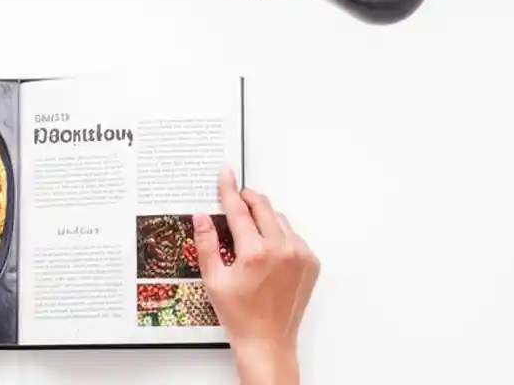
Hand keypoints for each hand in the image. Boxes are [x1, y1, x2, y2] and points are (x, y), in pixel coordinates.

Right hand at [191, 169, 319, 384]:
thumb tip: (201, 216)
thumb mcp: (214, 279)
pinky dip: (280, 234)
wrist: (268, 341)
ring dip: (264, 216)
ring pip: (280, 219)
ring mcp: (301, 255)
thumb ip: (206, 243)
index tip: (225, 173)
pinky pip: (294, 235)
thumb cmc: (240, 315)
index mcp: (255, 252)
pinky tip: (268, 249)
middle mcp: (282, 249)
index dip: (229, 189)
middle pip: (263, 206)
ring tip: (250, 231)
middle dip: (248, 198)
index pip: (239, 210)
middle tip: (235, 197)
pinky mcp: (312, 263)